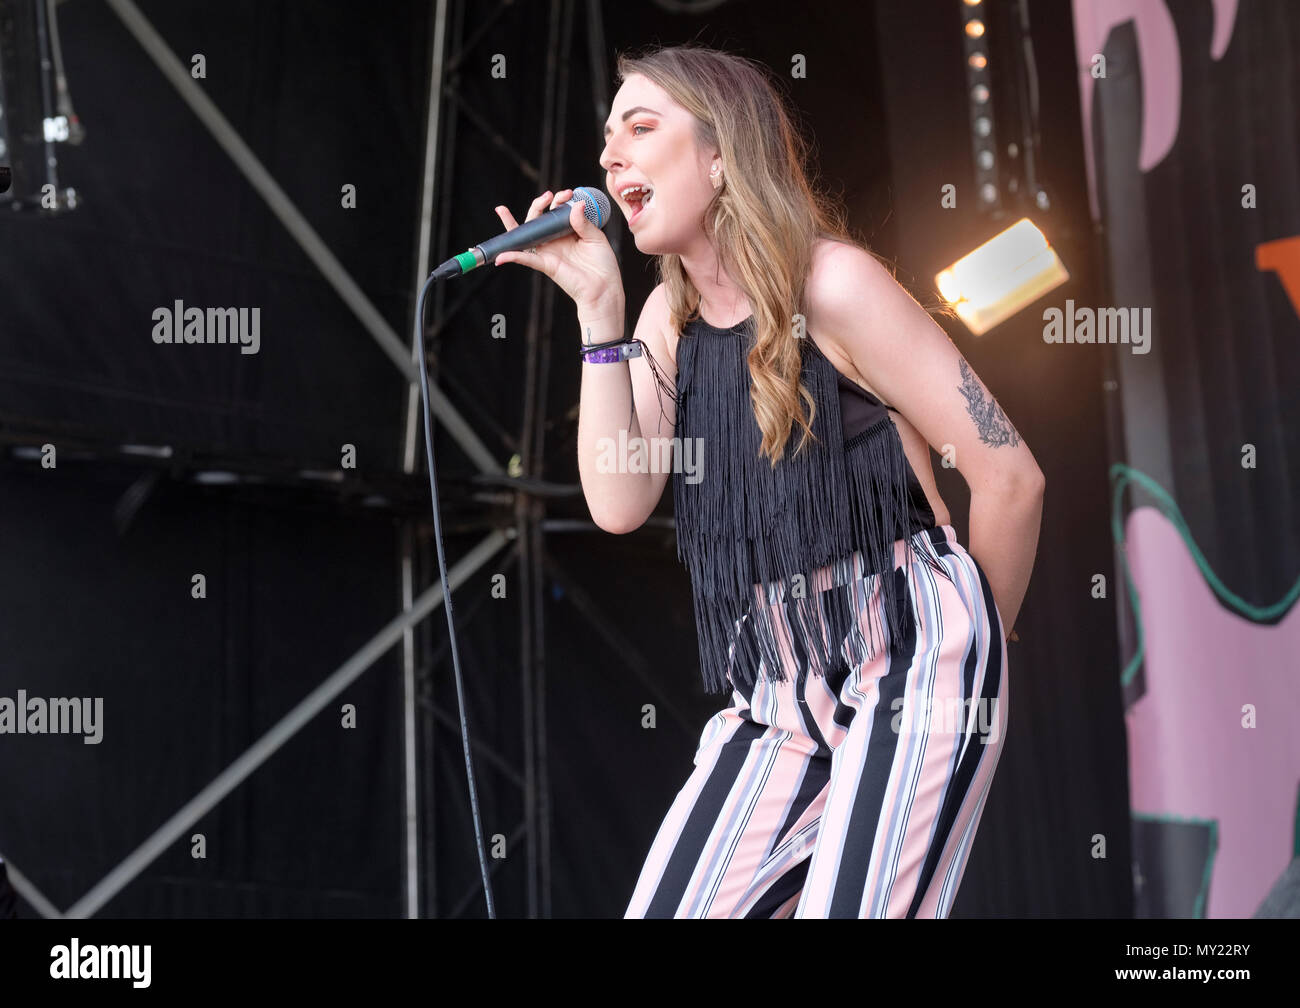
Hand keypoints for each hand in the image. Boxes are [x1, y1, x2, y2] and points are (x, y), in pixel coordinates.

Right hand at [493, 189, 623, 310]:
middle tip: (549, 195)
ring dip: (510, 224)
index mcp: (567, 232)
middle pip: (537, 220)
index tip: (569, 194)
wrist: (604, 288)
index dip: (559, 200)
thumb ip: (584, 222)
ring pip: (524, 236)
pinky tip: (501, 255)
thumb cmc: (602, 265)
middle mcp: (554, 240)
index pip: (555, 212)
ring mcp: (548, 252)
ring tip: (502, 210)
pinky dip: (512, 256)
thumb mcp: (596, 238)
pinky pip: (525, 259)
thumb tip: (577, 204)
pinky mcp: (546, 265)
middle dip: (539, 204)